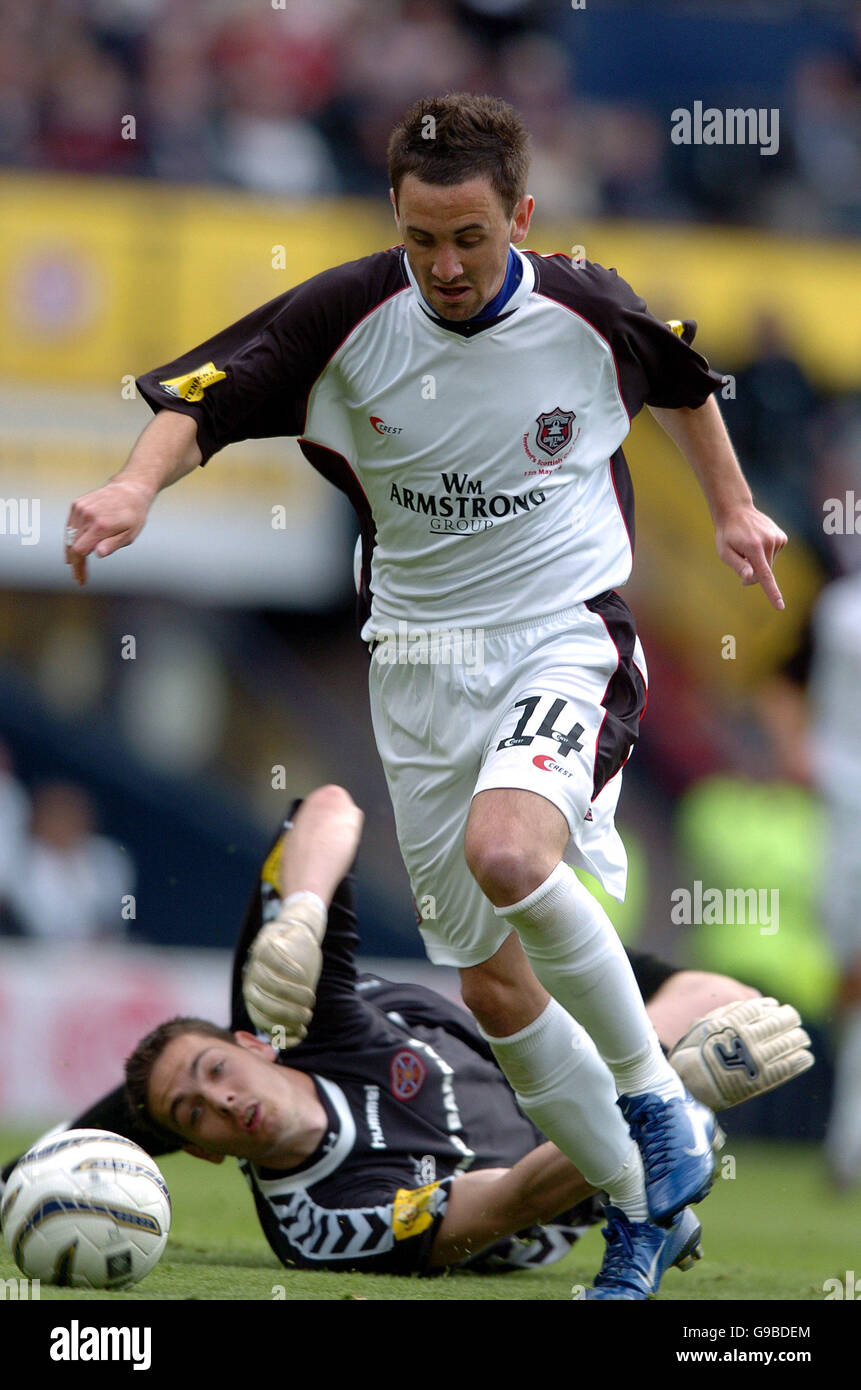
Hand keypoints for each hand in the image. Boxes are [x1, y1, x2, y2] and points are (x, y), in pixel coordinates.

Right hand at [64, 478, 154, 585]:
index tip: (81, 579)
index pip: (80, 551)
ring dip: (71, 551)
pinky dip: (72, 538)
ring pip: (69, 536)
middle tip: (79, 576)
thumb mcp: (130, 534)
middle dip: (75, 563)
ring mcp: (80, 508)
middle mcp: (87, 515)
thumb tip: (97, 553)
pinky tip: (76, 548)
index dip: (79, 567)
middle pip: (72, 546)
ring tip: (77, 565)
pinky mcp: (77, 504)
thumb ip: (113, 544)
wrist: (130, 490)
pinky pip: (70, 526)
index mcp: (100, 525)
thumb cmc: (133, 515)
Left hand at [242, 893, 327, 1045]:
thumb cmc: (294, 971)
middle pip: (265, 1003)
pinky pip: (276, 960)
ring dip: (292, 995)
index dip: (280, 1029)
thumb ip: (288, 1015)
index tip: (301, 1032)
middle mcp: (251, 981)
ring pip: (271, 983)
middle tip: (307, 1015)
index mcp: (254, 997)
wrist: (294, 932)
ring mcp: (257, 962)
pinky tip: (303, 977)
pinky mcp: (267, 944)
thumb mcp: (291, 993)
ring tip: (310, 999)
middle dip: (287, 1014)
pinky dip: (289, 971)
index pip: (261, 1020)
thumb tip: (289, 1043)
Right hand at [668, 996, 813, 1110]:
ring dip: (799, 1038)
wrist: (690, 1086)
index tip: (776, 1006)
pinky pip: (787, 1067)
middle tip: (794, 1019)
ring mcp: (756, 1059)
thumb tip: (755, 1005)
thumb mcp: (703, 1025)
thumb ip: (728, 1012)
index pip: (761, 1007)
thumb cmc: (693, 1054)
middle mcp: (748, 1037)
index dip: (771, 1006)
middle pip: (779, 1022)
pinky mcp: (762, 1079)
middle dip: (790, 1018)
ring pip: (787, 1042)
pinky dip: (799, 1060)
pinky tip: (806, 1057)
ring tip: (802, 1038)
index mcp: (733, 1022)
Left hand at [715, 505, 787, 610]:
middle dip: (753, 574)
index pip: (765, 575)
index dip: (772, 593)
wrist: (736, 511)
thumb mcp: (724, 551)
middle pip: (765, 572)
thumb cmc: (727, 534)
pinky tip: (757, 542)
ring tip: (748, 546)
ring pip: (770, 564)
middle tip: (741, 561)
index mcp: (754, 548)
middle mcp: (769, 542)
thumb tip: (749, 577)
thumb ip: (737, 565)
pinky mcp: (782, 537)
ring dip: (759, 562)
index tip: (780, 606)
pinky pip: (774, 555)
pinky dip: (765, 554)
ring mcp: (777, 538)